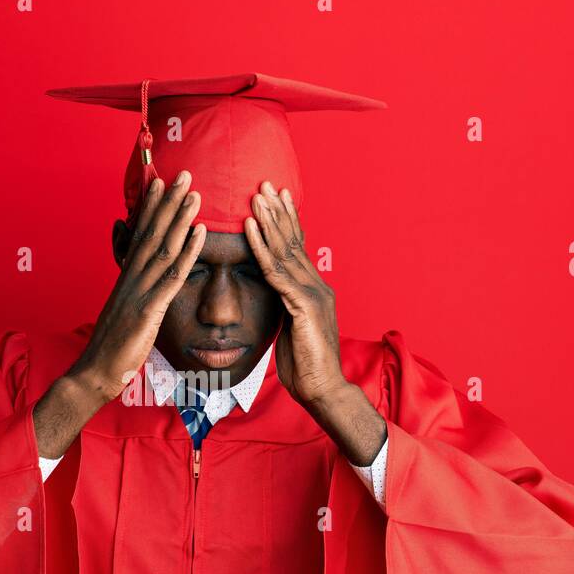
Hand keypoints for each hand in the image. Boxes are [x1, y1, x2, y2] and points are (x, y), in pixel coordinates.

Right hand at [34, 171, 204, 458]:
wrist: (97, 373)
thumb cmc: (113, 346)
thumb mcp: (122, 310)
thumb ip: (131, 287)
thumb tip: (135, 274)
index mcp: (127, 278)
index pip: (141, 235)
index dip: (152, 207)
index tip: (162, 181)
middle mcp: (132, 278)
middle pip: (153, 233)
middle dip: (169, 202)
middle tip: (185, 174)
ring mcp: (140, 292)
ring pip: (163, 248)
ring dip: (180, 219)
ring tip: (195, 193)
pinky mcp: (148, 310)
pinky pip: (172, 276)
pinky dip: (187, 252)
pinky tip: (200, 233)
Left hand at [243, 181, 345, 406]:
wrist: (322, 389)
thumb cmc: (306, 365)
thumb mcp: (291, 329)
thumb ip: (286, 306)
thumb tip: (276, 295)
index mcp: (313, 290)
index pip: (298, 249)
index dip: (287, 222)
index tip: (276, 197)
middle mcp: (316, 286)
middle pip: (293, 241)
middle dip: (278, 211)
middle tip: (265, 184)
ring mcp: (311, 294)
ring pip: (285, 250)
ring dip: (269, 221)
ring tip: (255, 197)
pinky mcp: (302, 306)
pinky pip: (276, 272)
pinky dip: (262, 248)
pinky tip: (250, 229)